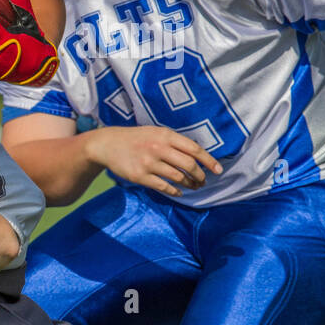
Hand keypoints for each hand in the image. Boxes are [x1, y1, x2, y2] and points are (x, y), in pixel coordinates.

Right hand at [84, 125, 222, 196]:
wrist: (107, 144)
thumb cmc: (136, 139)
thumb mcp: (156, 133)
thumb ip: (175, 142)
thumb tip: (198, 156)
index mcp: (165, 135)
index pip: (194, 149)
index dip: (208, 161)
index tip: (218, 170)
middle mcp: (158, 148)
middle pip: (188, 165)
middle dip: (200, 175)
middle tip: (203, 181)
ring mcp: (148, 163)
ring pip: (178, 177)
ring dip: (189, 184)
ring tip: (193, 186)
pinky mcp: (139, 176)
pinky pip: (163, 186)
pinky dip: (175, 191)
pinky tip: (179, 191)